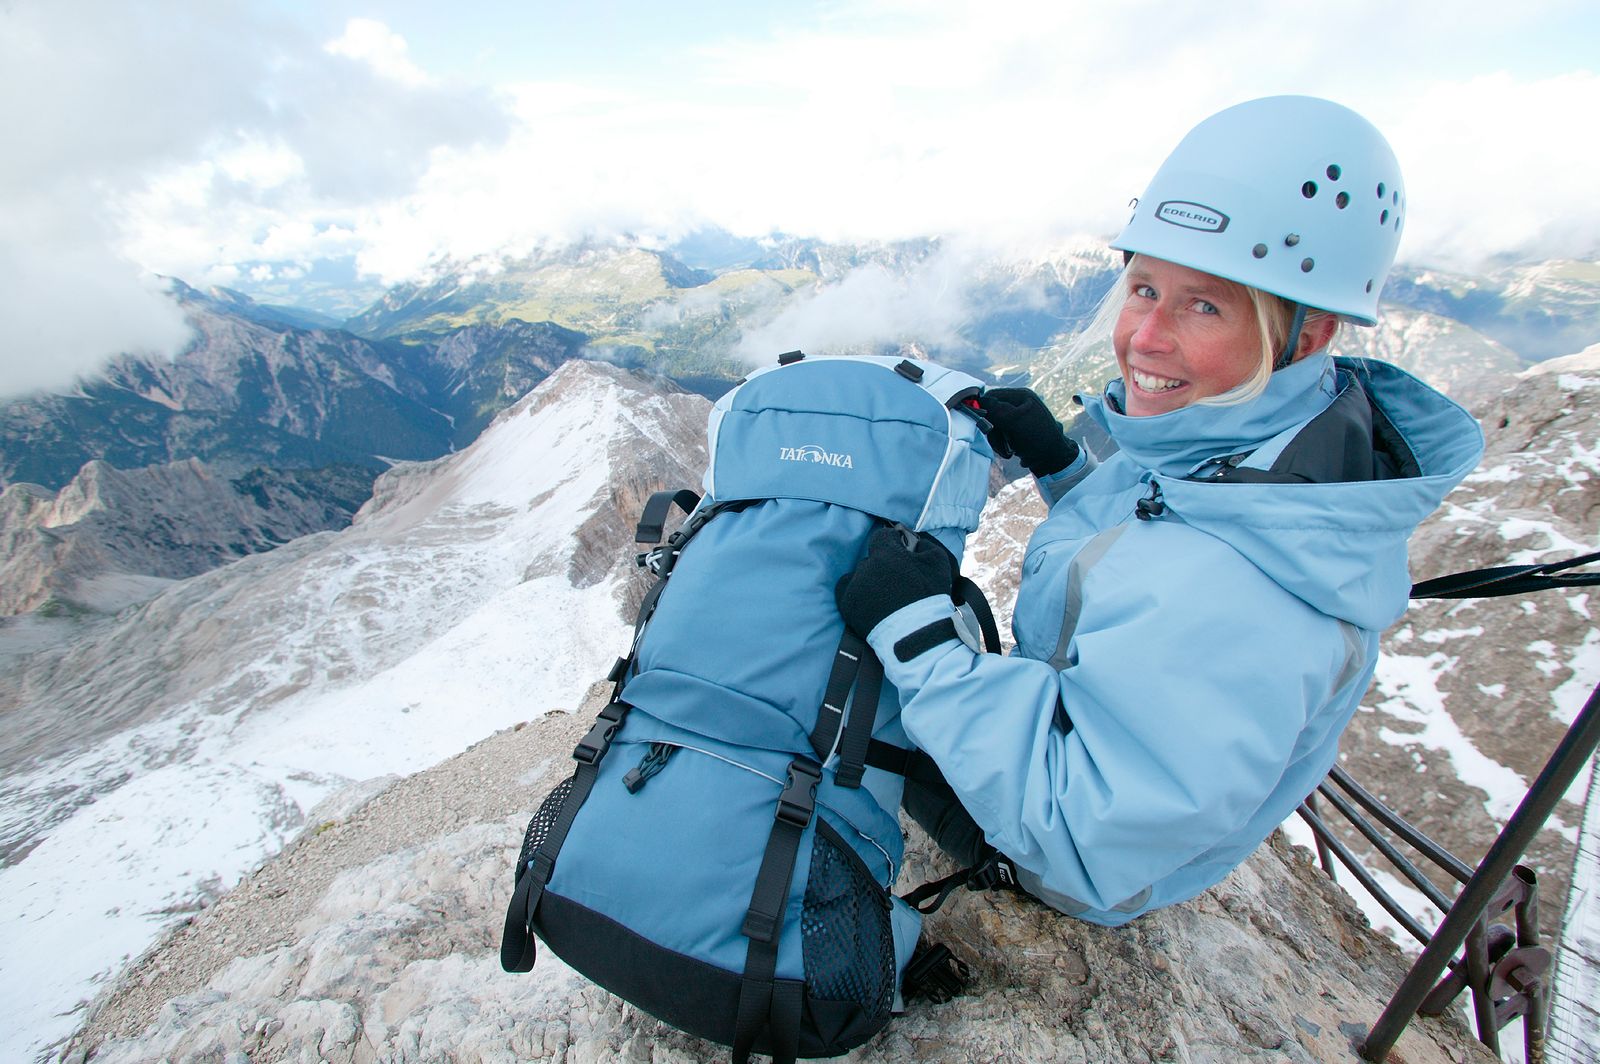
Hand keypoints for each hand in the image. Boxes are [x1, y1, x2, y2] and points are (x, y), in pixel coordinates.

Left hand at [836, 527, 957, 638]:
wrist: (917, 634)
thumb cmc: (930, 596)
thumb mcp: (938, 561)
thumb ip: (924, 545)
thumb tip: (914, 543)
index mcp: (885, 553)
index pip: (883, 536)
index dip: (893, 543)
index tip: (902, 553)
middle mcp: (865, 567)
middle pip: (872, 559)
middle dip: (883, 565)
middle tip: (898, 581)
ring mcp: (854, 587)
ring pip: (859, 575)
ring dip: (870, 580)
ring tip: (885, 596)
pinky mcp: (847, 605)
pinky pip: (846, 591)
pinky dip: (856, 593)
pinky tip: (869, 601)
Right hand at [980, 388, 1078, 476]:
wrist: (1053, 461)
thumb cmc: (1037, 438)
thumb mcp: (1015, 422)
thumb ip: (997, 410)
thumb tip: (978, 401)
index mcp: (1021, 396)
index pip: (992, 396)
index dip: (984, 409)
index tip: (982, 425)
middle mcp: (1019, 403)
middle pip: (992, 412)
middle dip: (992, 430)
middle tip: (999, 445)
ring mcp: (1018, 417)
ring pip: (994, 425)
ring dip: (997, 441)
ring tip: (1006, 452)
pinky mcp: (1016, 430)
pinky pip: (1000, 434)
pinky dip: (1001, 444)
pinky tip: (1010, 452)